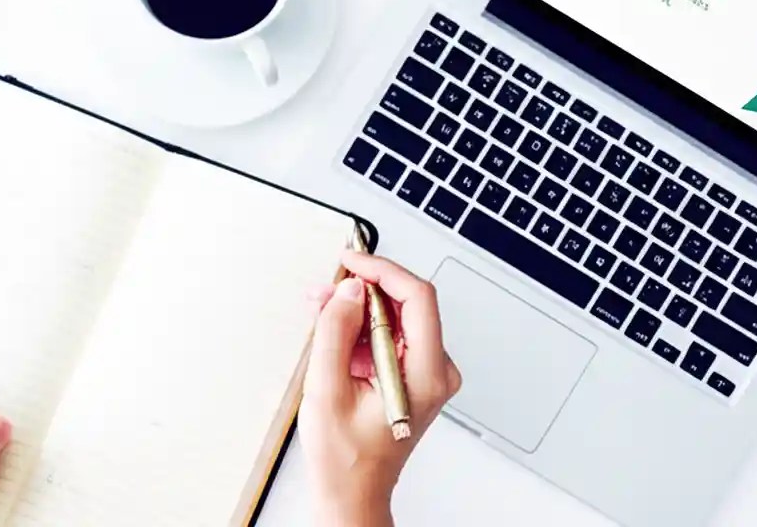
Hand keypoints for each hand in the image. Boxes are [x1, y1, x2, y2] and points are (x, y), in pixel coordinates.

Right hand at [300, 251, 461, 526]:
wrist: (351, 494)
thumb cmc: (345, 459)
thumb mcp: (327, 390)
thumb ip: (336, 332)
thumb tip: (348, 291)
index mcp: (425, 375)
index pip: (418, 298)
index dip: (383, 270)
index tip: (352, 261)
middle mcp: (436, 371)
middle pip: (407, 304)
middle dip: (362, 291)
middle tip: (325, 289)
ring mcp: (426, 374)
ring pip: (395, 318)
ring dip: (356, 310)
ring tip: (320, 312)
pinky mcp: (412, 375)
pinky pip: (390, 336)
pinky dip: (360, 329)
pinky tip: (333, 336)